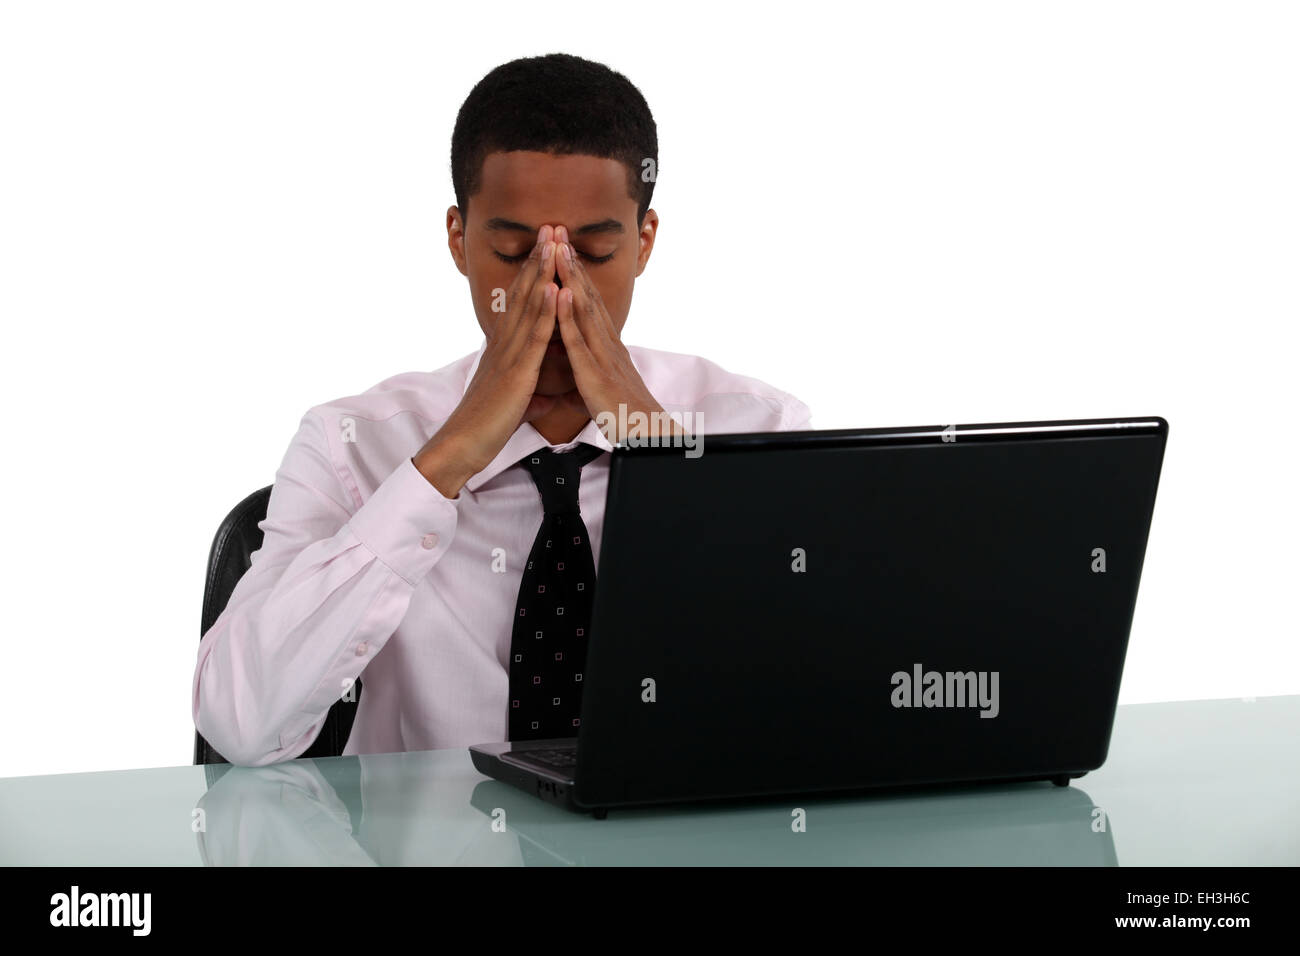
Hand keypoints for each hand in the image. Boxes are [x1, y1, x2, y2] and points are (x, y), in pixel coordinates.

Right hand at [413, 225, 558, 495]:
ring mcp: (510, 354)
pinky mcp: (516, 371)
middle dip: (538, 258)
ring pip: (528, 305)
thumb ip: (528, 393)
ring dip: (542, 271)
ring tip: (553, 242)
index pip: (520, 302)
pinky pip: (533, 335)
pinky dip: (544, 309)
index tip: (546, 247)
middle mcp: (505, 343)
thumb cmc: (486, 426)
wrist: (464, 445)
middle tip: (550, 226)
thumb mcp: (514, 403)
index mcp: (505, 348)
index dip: (533, 273)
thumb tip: (541, 397)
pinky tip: (553, 286)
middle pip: (523, 291)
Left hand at [552, 225, 680, 441]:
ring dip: (569, 278)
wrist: (647, 437)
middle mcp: (606, 342)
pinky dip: (569, 316)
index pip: (588, 301)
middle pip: (587, 295)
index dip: (574, 273)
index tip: (560, 247)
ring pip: (583, 310)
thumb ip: (596, 365)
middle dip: (570, 262)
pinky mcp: (596, 373)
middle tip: (556, 231)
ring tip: (557, 248)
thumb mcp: (607, 381)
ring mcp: (602, 355)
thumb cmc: (627, 414)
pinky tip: (560, 294)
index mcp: (606, 344)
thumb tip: (586, 359)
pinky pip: (580, 342)